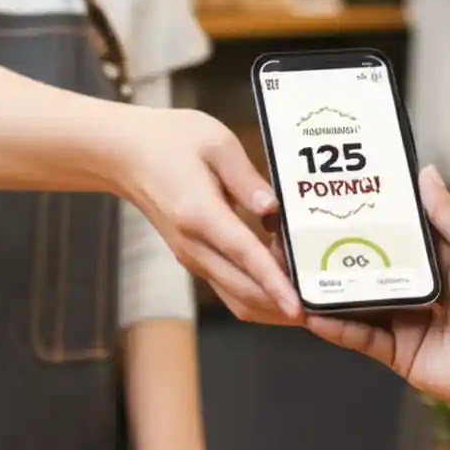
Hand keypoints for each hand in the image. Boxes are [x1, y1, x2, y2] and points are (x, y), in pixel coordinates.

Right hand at [116, 108, 300, 321]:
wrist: (124, 154)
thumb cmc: (171, 140)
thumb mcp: (216, 143)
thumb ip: (248, 178)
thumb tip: (274, 208)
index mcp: (199, 214)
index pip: (244, 255)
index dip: (274, 282)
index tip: (298, 305)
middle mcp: (193, 245)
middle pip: (243, 291)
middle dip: (284, 306)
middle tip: (324, 309)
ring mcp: (192, 256)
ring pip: (236, 298)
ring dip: (273, 306)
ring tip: (311, 304)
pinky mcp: (194, 258)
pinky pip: (229, 288)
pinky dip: (258, 294)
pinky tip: (285, 284)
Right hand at [305, 167, 449, 408]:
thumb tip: (426, 173)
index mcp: (430, 253)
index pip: (388, 227)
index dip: (361, 213)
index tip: (330, 195)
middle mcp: (410, 281)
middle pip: (360, 261)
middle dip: (329, 249)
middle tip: (293, 233)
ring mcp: (398, 315)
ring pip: (350, 297)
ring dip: (322, 286)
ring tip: (290, 270)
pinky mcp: (392, 348)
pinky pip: (355, 335)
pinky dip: (332, 324)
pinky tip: (309, 311)